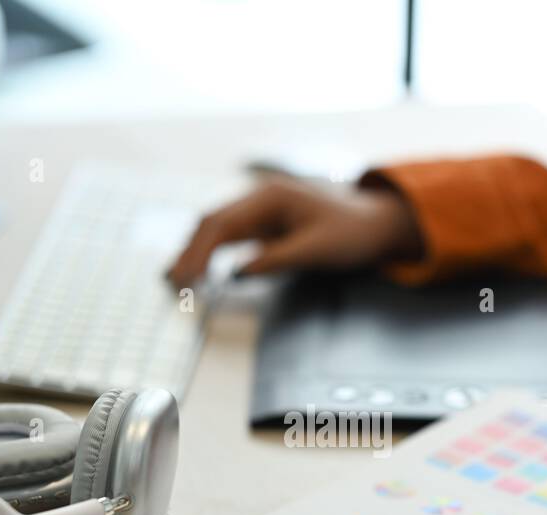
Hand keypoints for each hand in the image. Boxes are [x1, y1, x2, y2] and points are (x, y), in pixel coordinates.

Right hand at [166, 179, 422, 287]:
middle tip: (172, 285)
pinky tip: (198, 270)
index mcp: (271, 197)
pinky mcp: (263, 222)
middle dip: (188, 253)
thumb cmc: (352, 234)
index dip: (199, 252)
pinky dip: (210, 252)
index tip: (185, 278)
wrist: (375, 224)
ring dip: (194, 252)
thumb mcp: (317, 250)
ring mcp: (259, 208)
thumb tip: (236, 274)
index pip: (222, 224)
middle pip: (211, 222)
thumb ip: (275, 260)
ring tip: (176, 280)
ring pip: (215, 228)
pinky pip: (228, 235)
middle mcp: (259, 197)